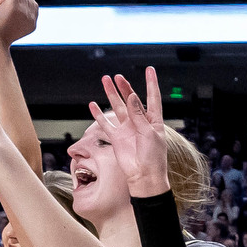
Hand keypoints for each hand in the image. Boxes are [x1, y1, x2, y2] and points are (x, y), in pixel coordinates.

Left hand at [0, 0, 38, 44]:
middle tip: (4, 2)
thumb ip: (13, 15)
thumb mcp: (9, 25)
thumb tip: (6, 1)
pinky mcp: (13, 5)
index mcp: (32, 24)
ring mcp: (23, 11)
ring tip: (2, 1)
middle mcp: (30, 17)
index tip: (11, 3)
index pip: (34, 5)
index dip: (24, 0)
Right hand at [93, 70, 170, 198]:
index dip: (151, 84)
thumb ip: (139, 115)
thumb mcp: (149, 133)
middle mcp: (140, 123)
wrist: (143, 176)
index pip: (152, 98)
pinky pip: (105, 123)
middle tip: (119, 77)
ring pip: (117, 107)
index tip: (150, 70)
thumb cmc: (153, 158)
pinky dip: (98, 114)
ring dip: (111, 94)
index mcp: (153, 121)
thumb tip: (132, 96)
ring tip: (106, 80)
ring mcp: (127, 129)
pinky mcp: (116, 137)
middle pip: (132, 100)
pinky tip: (92, 104)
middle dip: (125, 87)